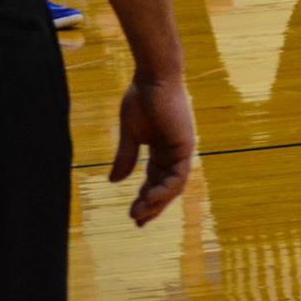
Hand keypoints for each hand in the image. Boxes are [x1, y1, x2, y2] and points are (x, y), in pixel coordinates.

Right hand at [110, 74, 193, 226]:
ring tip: (140, 215)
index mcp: (162, 148)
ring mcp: (182, 149)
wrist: (153, 78)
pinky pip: (178, 175)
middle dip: (152, 206)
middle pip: (166, 186)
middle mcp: (175, 151)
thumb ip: (125, 157)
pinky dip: (166, 189)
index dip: (145, 197)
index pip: (156, 179)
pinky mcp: (185, 145)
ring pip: (174, 185)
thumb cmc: (141, 98)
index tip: (132, 213)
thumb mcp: (129, 134)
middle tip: (137, 222)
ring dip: (157, 202)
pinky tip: (150, 200)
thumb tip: (114, 182)